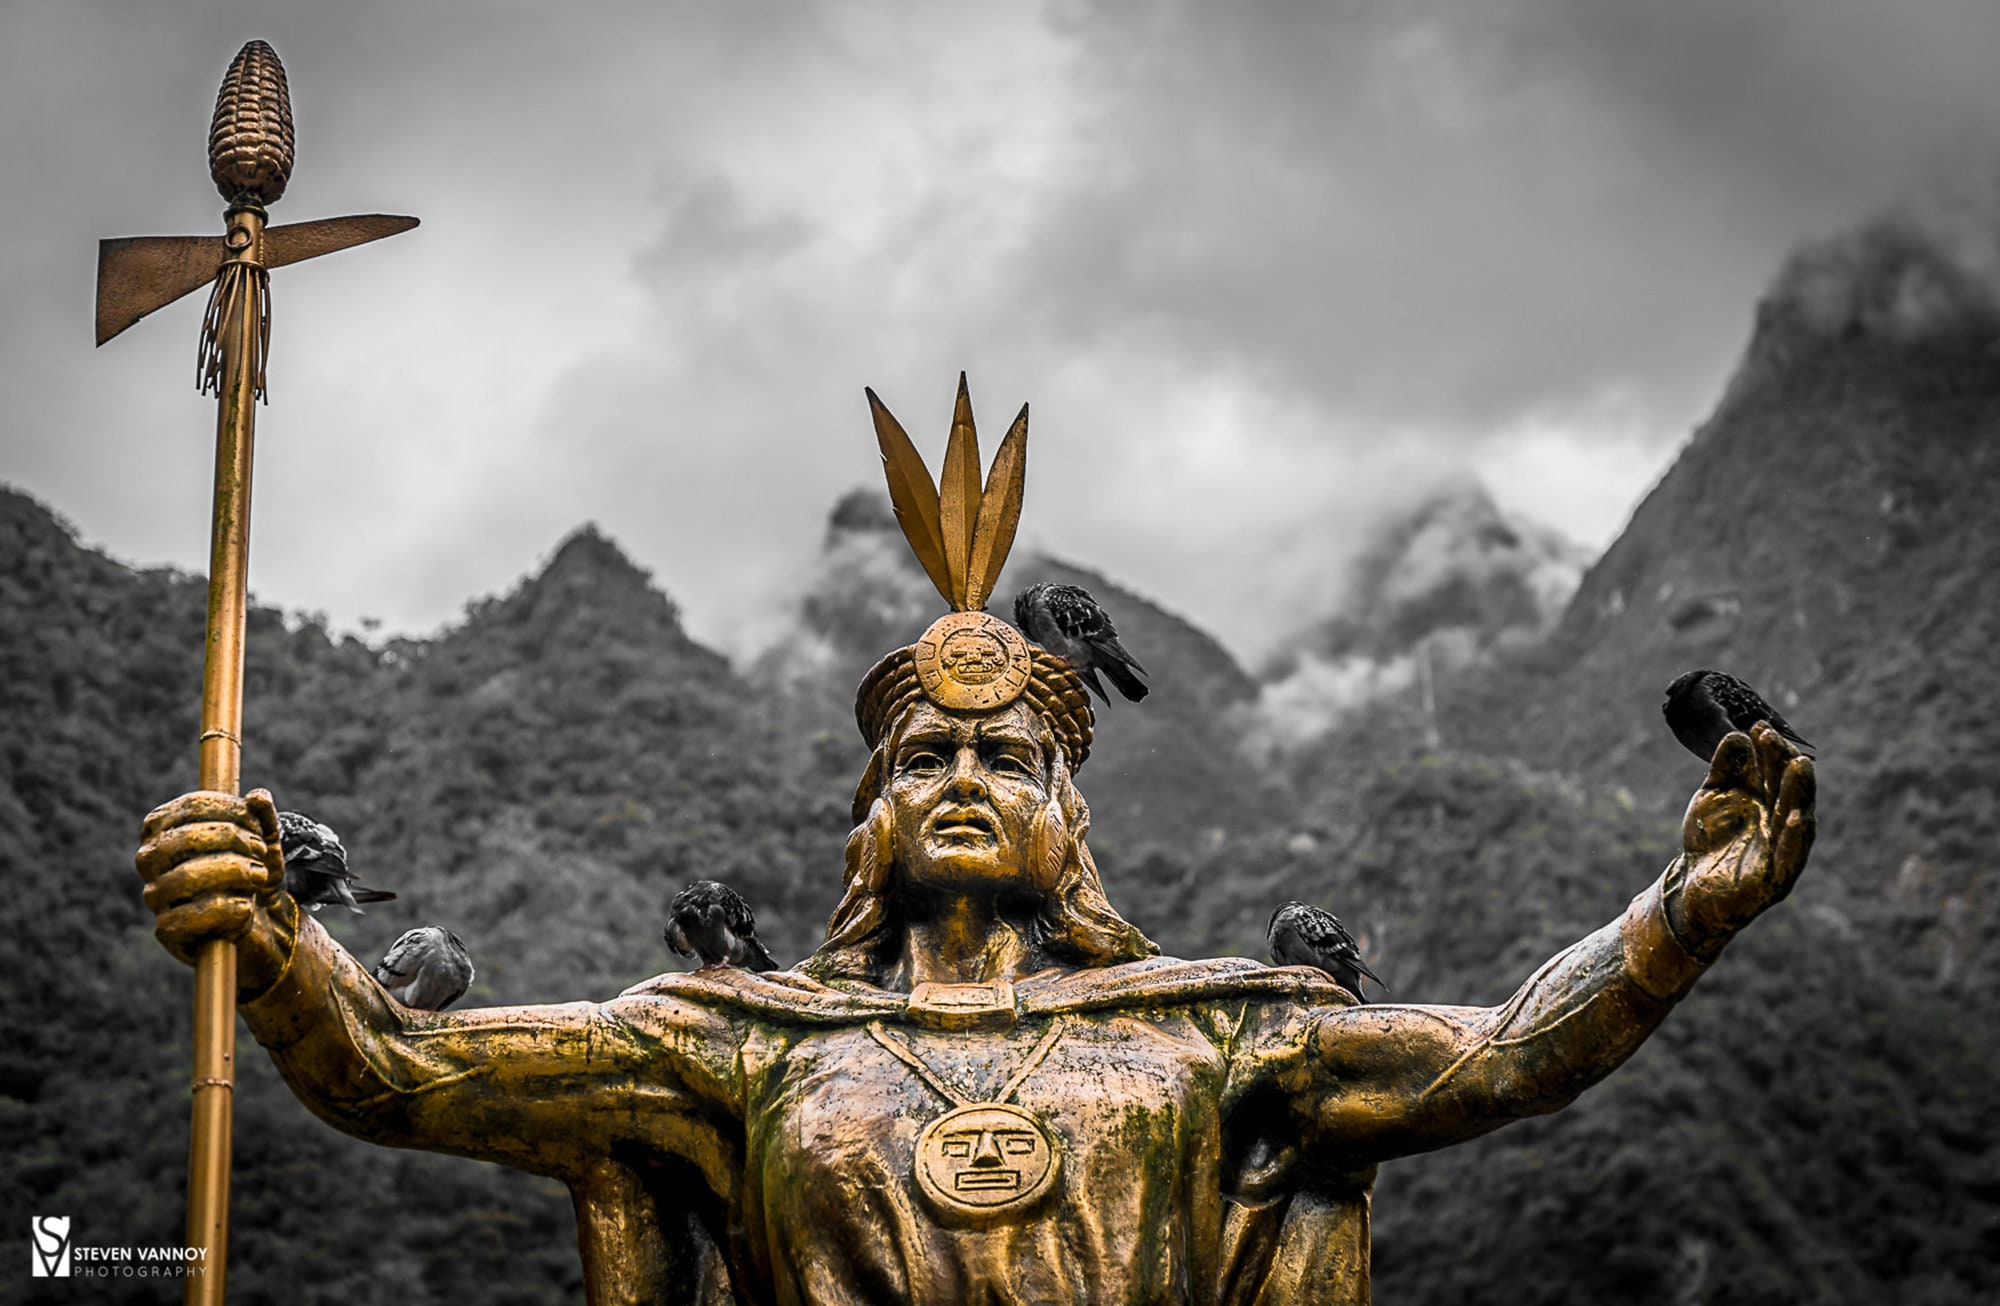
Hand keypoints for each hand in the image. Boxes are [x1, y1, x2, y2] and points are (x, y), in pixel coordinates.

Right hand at [135, 788, 297, 994]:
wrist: (265, 923)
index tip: (256, 824)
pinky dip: (227, 910)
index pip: (190, 807)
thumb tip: (259, 797)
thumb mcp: (266, 842)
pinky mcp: (167, 931)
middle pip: (184, 839)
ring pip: (186, 878)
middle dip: (232, 840)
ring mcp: (155, 895)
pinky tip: (245, 907)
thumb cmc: (255, 873)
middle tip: (259, 850)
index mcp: (165, 828)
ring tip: (258, 876)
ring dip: (234, 873)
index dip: (229, 810)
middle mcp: (151, 860)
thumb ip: (263, 817)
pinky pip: (188, 918)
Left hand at [1669, 723, 1816, 957]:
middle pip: (1788, 790)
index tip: (1759, 726)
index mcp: (1769, 802)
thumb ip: (1726, 769)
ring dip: (1798, 793)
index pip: (1775, 771)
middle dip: (1785, 763)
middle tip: (1777, 739)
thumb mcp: (1713, 797)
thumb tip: (1737, 735)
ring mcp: (1782, 850)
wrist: (1692, 885)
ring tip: (1799, 765)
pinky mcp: (1777, 878)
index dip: (1769, 749)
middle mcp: (1781, 823)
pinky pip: (1790, 857)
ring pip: (1796, 818)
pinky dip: (1795, 838)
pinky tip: (1797, 818)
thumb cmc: (1709, 838)